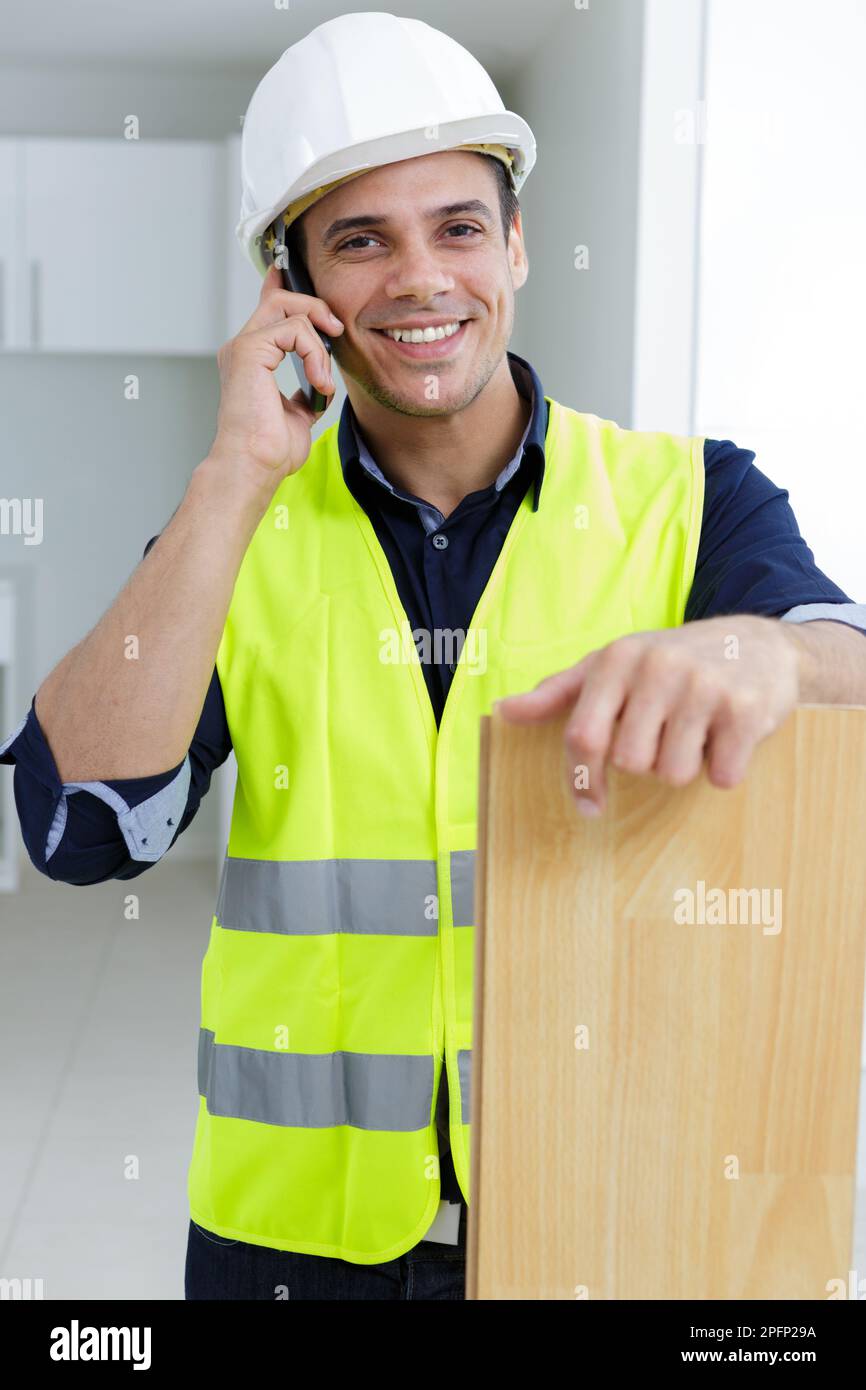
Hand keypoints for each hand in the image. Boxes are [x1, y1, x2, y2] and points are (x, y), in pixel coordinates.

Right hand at [209, 264, 343, 481]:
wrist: (255, 465)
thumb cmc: (271, 450)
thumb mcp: (299, 414)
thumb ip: (307, 390)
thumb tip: (321, 382)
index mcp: (251, 360)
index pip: (267, 309)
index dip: (286, 288)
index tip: (302, 279)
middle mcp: (243, 348)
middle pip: (280, 299)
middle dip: (314, 307)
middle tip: (336, 330)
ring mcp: (243, 347)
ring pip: (289, 309)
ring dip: (319, 341)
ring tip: (324, 378)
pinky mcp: (249, 350)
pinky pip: (294, 330)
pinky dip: (314, 355)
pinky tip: (318, 382)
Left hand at [494, 615, 802, 814]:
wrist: (759, 645)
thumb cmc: (672, 663)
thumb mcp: (613, 666)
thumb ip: (560, 693)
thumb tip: (504, 711)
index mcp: (617, 659)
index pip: (583, 736)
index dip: (581, 779)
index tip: (590, 805)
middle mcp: (658, 666)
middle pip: (629, 762)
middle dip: (647, 762)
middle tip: (665, 736)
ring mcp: (704, 686)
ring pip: (672, 774)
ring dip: (685, 767)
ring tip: (697, 734)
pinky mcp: (745, 710)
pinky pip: (720, 775)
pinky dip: (724, 769)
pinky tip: (727, 739)